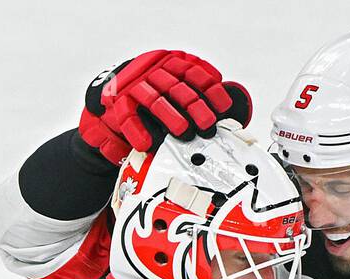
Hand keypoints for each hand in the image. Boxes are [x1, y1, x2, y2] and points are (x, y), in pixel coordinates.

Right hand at [78, 50, 250, 164]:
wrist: (114, 101)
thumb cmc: (153, 99)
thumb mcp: (175, 91)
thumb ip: (199, 95)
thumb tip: (236, 105)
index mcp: (170, 63)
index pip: (193, 72)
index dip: (209, 88)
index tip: (223, 106)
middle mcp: (152, 69)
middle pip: (177, 86)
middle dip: (194, 106)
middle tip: (207, 124)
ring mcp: (134, 84)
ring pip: (155, 99)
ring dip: (170, 116)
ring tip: (182, 131)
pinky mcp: (116, 100)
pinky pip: (127, 115)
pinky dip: (136, 129)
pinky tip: (146, 143)